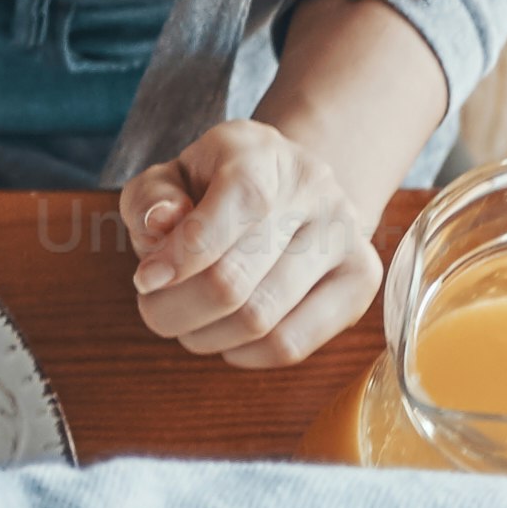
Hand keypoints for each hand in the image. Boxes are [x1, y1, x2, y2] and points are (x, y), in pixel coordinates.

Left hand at [121, 114, 391, 368]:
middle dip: (176, 308)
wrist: (293, 191)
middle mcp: (313, 189)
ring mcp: (345, 235)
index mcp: (261, 153)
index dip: (179, 258)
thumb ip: (151, 198)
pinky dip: (244, 354)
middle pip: (233, 281)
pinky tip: (228, 336)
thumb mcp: (171, 177)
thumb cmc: (217, 188)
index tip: (145, 280)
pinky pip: (291, 344)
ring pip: (260, 321)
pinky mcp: (361, 280)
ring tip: (190, 321)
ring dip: (205, 336)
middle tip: (155, 307)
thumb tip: (160, 224)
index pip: (230, 210)